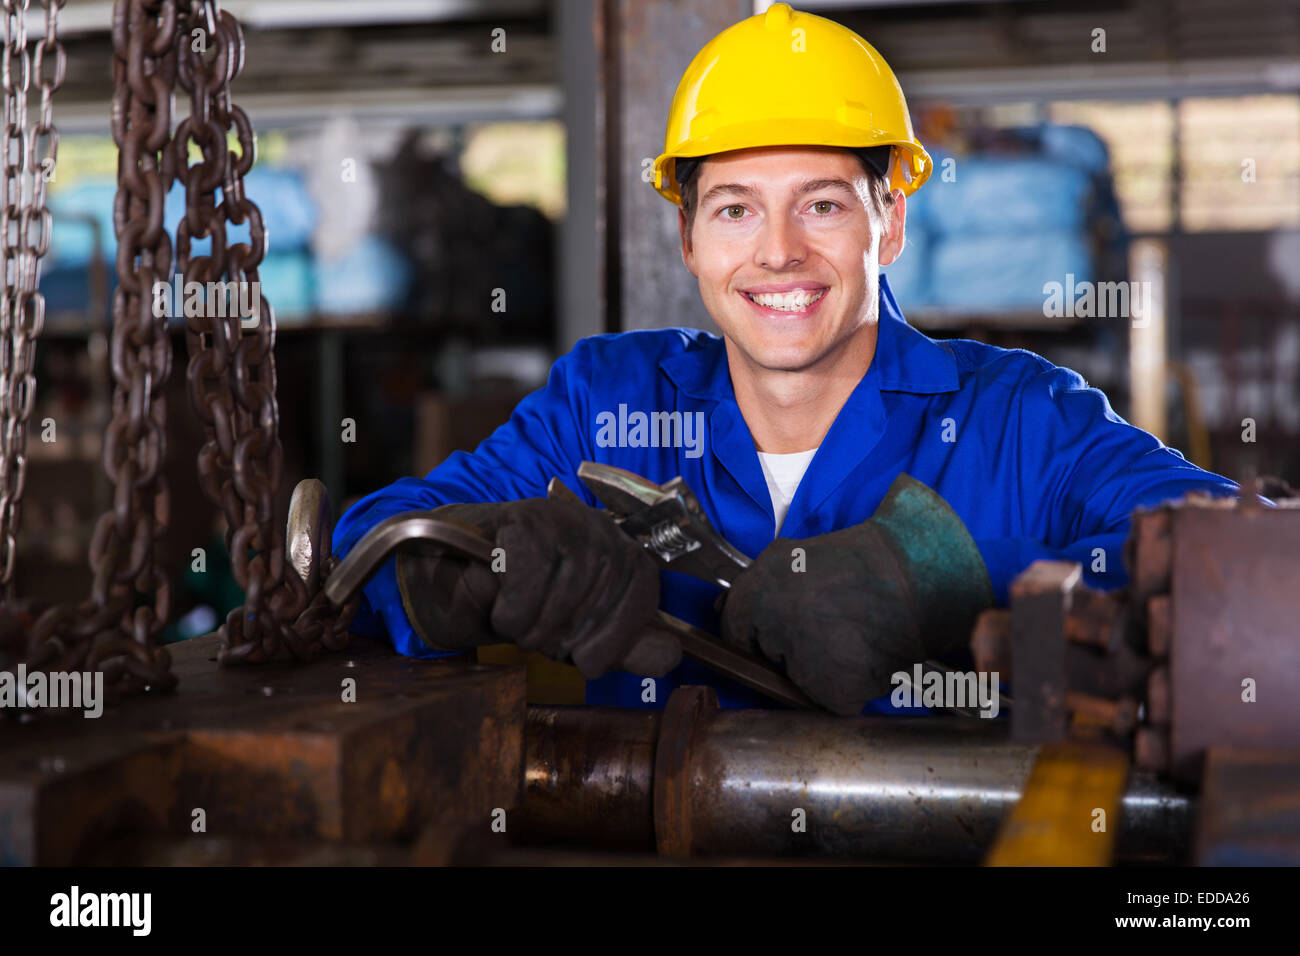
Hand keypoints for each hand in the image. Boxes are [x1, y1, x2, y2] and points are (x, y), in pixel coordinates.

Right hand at [396, 498, 678, 677]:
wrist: (447, 588)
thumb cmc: (515, 609)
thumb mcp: (575, 637)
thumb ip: (623, 646)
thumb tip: (670, 655)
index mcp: (620, 551)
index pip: (644, 594)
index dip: (614, 637)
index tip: (583, 658)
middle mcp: (597, 526)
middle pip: (605, 594)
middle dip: (567, 635)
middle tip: (538, 641)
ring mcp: (559, 517)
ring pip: (569, 587)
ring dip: (535, 626)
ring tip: (517, 625)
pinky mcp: (520, 518)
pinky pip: (530, 576)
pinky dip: (512, 608)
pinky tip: (499, 607)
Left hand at [721, 474, 992, 714]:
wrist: (922, 575)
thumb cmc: (862, 563)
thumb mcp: (793, 558)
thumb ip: (756, 586)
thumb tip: (722, 608)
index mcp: (760, 590)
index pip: (734, 628)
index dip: (755, 630)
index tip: (773, 631)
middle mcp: (775, 627)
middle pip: (767, 655)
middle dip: (790, 647)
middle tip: (826, 628)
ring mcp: (805, 664)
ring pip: (800, 680)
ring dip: (819, 668)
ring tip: (852, 639)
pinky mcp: (836, 692)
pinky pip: (833, 697)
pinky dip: (849, 685)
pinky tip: (868, 657)